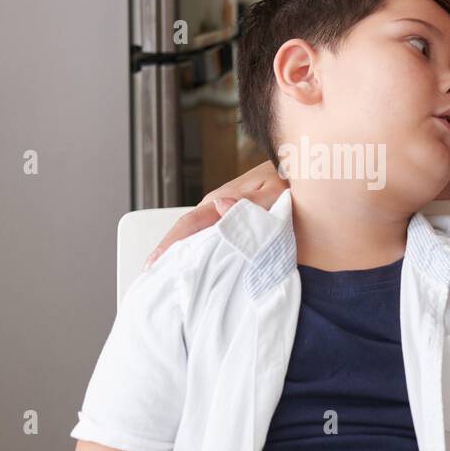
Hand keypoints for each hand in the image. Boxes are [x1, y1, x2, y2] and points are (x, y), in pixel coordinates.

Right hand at [144, 161, 286, 268]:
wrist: (297, 169)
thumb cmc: (287, 181)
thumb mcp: (275, 193)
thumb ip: (249, 203)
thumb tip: (219, 207)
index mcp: (220, 200)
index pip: (188, 224)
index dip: (169, 244)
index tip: (153, 264)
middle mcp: (214, 206)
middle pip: (184, 233)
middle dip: (166, 254)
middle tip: (152, 281)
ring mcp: (220, 212)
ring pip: (194, 236)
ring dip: (180, 255)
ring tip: (164, 279)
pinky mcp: (229, 218)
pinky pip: (209, 237)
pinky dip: (197, 252)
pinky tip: (192, 267)